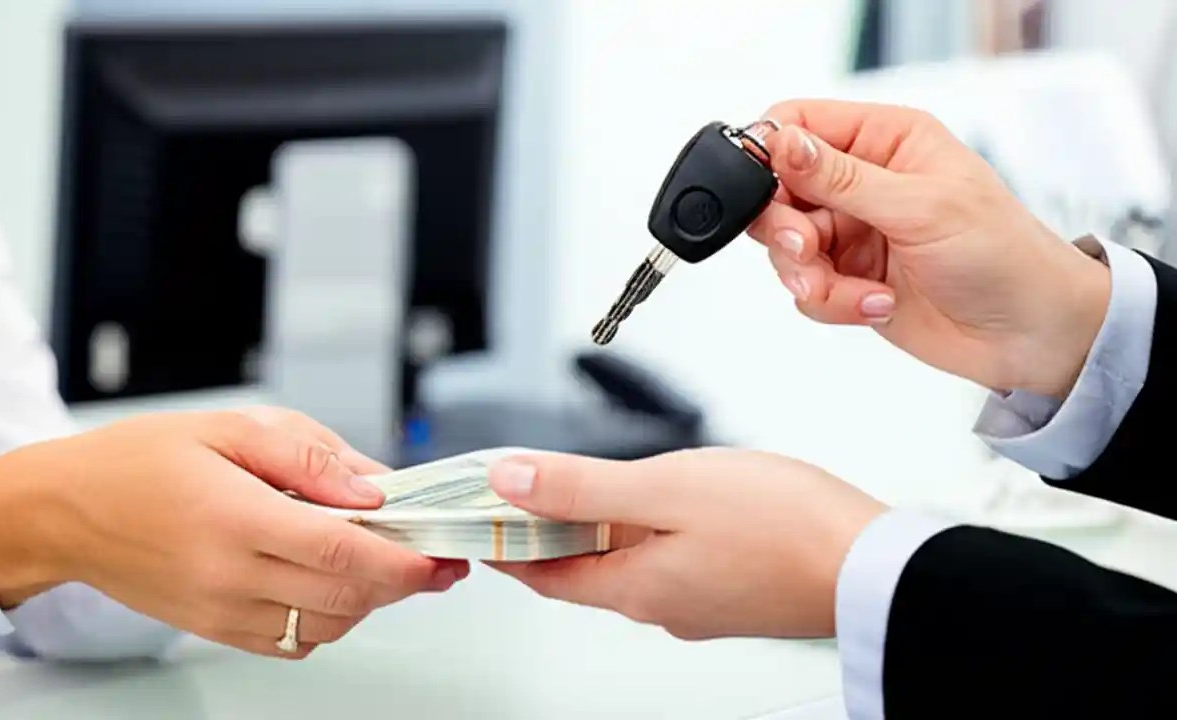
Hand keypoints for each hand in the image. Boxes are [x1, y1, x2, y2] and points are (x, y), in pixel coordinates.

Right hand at [0, 407, 468, 657]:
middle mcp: (231, 577)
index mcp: (237, 518)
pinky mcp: (215, 630)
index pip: (343, 552)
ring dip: (367, 600)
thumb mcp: (230, 428)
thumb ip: (309, 458)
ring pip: (325, 627)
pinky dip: (327, 619)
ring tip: (383, 561)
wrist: (64, 512)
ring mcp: (222, 612)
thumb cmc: (139, 460)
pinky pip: (292, 642)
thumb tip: (373, 486)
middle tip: (436, 557)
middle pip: (345, 597)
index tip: (441, 551)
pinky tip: (329, 582)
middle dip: (404, 582)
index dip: (403, 558)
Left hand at [484, 449, 885, 639]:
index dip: (503, 544)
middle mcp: (663, 605)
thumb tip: (508, 481)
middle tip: (522, 487)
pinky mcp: (735, 590)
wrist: (878, 566)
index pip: (543, 573)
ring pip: (629, 560)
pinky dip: (649, 530)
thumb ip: (582, 486)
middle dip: (547, 530)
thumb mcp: (667, 487)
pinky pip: (671, 559)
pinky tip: (666, 501)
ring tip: (587, 483)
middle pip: (583, 567)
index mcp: (635, 586)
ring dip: (600, 525)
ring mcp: (702, 602)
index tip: (473, 520)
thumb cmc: (784, 527)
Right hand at [747, 99, 1110, 397]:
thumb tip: (782, 144)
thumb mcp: (921, 206)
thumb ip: (843, 178)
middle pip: (779, 190)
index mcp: (887, 140)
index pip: (801, 123)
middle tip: (806, 249)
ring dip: (810, 275)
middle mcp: (863, 181)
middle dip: (785, 227)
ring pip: (786, 246)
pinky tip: (878, 303)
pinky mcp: (848, 278)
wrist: (1030, 334)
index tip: (771, 188)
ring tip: (853, 290)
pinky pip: (805, 289)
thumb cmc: (1004, 255)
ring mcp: (853, 232)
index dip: (772, 151)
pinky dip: (833, 302)